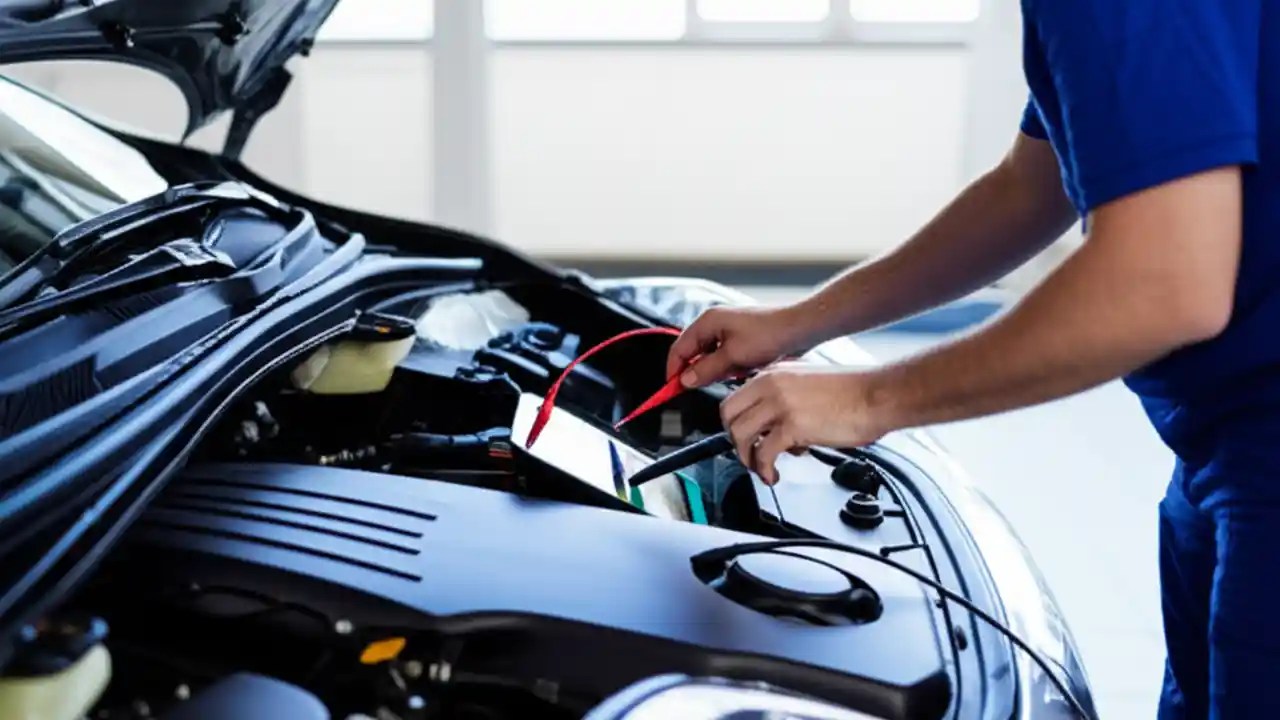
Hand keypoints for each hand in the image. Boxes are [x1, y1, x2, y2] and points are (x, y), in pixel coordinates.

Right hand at [666, 305, 809, 387]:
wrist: (799, 329)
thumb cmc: (769, 335)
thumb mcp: (733, 357)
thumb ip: (706, 370)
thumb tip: (685, 380)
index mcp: (707, 321)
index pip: (679, 348)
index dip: (673, 370)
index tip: (672, 389)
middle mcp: (714, 323)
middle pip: (692, 353)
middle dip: (696, 371)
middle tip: (699, 388)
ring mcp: (728, 331)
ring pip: (709, 357)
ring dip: (715, 370)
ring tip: (730, 375)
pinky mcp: (740, 339)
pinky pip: (725, 357)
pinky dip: (728, 367)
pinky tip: (741, 372)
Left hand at [720, 364, 892, 484]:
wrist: (878, 394)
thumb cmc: (854, 391)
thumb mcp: (808, 383)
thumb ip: (785, 398)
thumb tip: (774, 425)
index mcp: (774, 373)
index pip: (734, 398)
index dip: (734, 424)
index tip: (743, 438)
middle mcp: (771, 384)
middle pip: (728, 416)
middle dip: (734, 441)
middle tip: (748, 455)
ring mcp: (780, 404)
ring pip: (740, 434)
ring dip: (747, 458)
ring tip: (762, 469)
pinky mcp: (793, 425)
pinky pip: (763, 453)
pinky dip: (764, 470)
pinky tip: (774, 475)